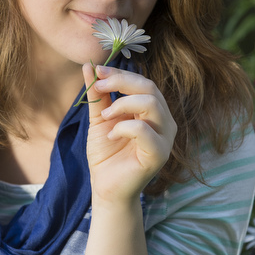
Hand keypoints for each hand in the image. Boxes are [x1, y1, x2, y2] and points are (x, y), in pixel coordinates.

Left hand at [83, 62, 176, 203]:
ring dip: (122, 104)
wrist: (105, 187)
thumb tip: (89, 66)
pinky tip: (111, 136)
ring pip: (152, 104)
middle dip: (120, 82)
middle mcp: (164, 121)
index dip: (120, 73)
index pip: (142, 82)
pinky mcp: (159, 155)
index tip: (97, 71)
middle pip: (149, 88)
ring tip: (104, 117)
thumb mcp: (99, 119)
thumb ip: (98, 95)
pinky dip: (123, 128)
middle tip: (98, 86)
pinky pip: (144, 130)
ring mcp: (165, 138)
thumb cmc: (106, 154)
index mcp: (153, 111)